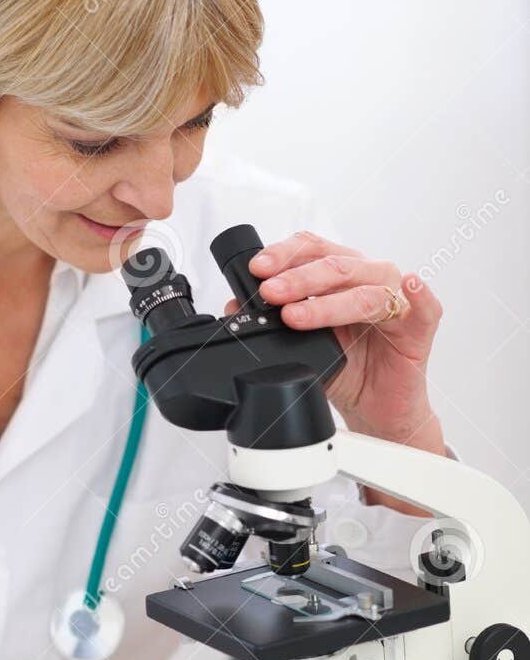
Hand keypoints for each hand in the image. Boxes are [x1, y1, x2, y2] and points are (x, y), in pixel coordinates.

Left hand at [223, 230, 444, 448]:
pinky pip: (424, 308)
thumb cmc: (347, 369)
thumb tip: (235, 308)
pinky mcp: (419, 328)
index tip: (256, 269)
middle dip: (297, 279)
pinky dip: (419, 295)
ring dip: (328, 301)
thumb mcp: (302, 345)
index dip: (283, 255)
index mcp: (341, 275)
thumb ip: (276, 323)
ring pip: (365, 291)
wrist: (375, 409)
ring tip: (296, 315)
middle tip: (270, 293)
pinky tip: (410, 286)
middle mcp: (370, 279)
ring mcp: (397, 301)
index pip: (312, 250)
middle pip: (335, 266)